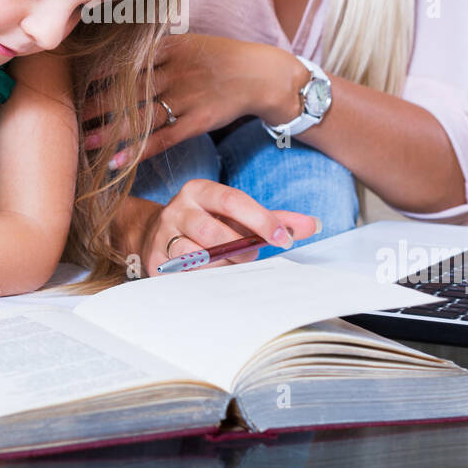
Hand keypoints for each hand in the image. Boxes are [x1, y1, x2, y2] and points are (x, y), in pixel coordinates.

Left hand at [81, 34, 304, 166]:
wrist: (262, 74)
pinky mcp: (199, 121)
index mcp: (171, 47)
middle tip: (67, 116)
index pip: (126, 60)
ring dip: (111, 130)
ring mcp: (188, 98)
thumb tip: (116, 52)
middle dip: (96, 104)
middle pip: (128, 91)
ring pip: (142, 117)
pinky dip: (138, 150)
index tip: (72, 83)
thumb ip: (155, 48)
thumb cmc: (219, 57)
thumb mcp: (188, 42)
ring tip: (84, 141)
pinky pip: (163, 138)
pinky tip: (116, 160)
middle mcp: (176, 71)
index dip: (97, 73)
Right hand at [136, 179, 320, 277]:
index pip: (232, 200)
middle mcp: (178, 208)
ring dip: (220, 266)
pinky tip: (209, 275)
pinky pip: (184, 274)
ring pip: (196, 256)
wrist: (154, 235)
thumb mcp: (236, 216)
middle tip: (250, 257)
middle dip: (239, 250)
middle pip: (213, 232)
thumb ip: (273, 220)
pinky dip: (202, 277)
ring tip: (227, 265)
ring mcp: (163, 235)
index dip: (260, 219)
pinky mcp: (155, 260)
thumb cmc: (207, 224)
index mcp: (200, 190)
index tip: (283, 237)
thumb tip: (313, 224)